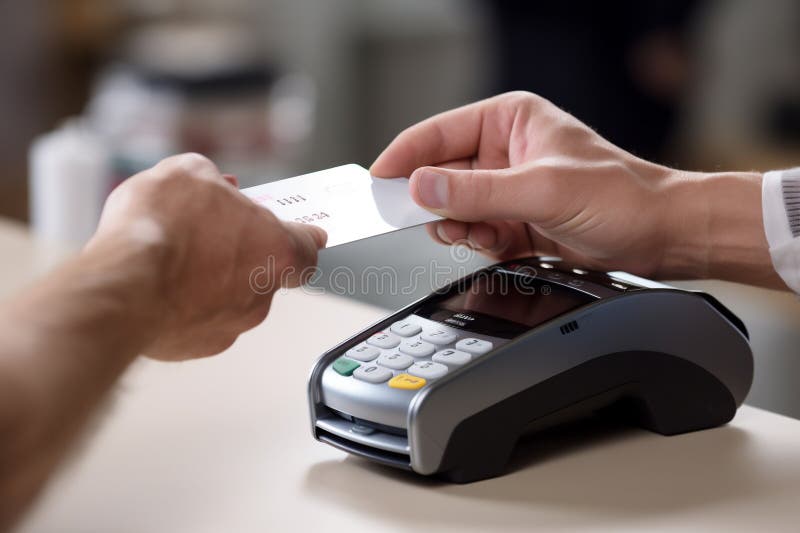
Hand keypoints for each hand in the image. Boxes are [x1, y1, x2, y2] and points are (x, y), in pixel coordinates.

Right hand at [86, 153, 325, 358]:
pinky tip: (160, 285)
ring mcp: (233, 323)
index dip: (302, 236)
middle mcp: (262, 293)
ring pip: (232, 297)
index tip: (301, 232)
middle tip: (212, 231)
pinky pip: (201, 320)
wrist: (121, 287)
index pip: (309, 247)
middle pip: (265, 270)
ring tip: (176, 257)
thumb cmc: (161, 232)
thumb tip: (212, 184)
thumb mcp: (187, 173)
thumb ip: (211, 179)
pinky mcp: (200, 345)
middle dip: (242, 251)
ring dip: (213, 279)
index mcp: (276, 250)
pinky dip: (187, 304)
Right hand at [371, 91, 774, 285]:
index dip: (404, 158)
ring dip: (457, 226)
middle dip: (433, 202)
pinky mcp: (514, 221)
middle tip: (430, 220)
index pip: (436, 134)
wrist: (659, 237)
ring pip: (453, 208)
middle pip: (439, 175)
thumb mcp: (544, 190)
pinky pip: (474, 232)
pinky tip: (497, 244)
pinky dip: (476, 242)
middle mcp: (503, 152)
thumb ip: (478, 192)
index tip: (378, 183)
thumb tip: (422, 187)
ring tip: (477, 233)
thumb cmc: (622, 196)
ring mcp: (507, 189)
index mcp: (508, 120)